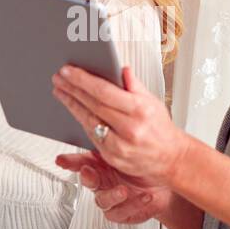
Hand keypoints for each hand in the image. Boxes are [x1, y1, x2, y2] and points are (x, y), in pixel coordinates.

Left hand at [51, 65, 191, 188]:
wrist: (171, 158)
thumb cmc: (161, 129)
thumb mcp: (153, 101)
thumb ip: (134, 85)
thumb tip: (121, 69)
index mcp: (139, 111)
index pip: (104, 91)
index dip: (82, 80)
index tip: (68, 71)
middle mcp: (129, 129)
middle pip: (92, 105)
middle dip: (72, 90)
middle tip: (58, 78)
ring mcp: (119, 146)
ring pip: (88, 122)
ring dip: (71, 105)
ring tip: (60, 92)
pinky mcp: (112, 158)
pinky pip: (92, 136)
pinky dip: (82, 121)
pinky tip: (74, 110)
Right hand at [55, 150, 172, 224]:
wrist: (165, 188)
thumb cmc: (147, 168)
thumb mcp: (134, 153)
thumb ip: (118, 144)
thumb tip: (109, 124)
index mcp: (101, 164)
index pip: (82, 161)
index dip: (69, 161)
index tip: (61, 160)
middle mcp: (103, 181)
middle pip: (87, 180)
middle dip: (87, 177)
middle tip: (89, 173)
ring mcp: (110, 197)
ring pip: (102, 200)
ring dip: (112, 195)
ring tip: (124, 190)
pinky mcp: (120, 212)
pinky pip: (119, 212)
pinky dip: (133, 204)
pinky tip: (144, 197)